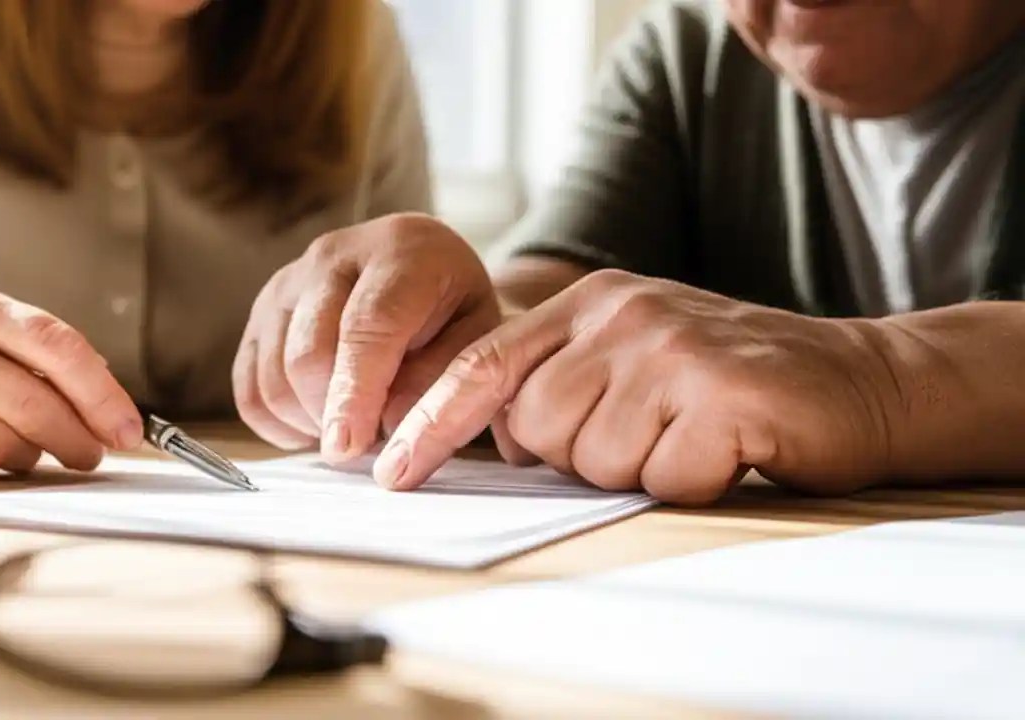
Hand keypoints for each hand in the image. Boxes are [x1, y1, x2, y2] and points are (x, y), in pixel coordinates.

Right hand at [233, 213, 500, 458]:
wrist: (422, 270)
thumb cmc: (453, 310)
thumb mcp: (477, 339)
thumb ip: (441, 381)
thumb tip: (389, 425)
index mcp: (401, 252)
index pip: (367, 327)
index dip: (355, 393)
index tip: (349, 447)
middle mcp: (334, 255)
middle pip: (308, 352)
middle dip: (330, 415)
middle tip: (365, 445)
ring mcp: (289, 280)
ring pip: (273, 372)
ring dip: (306, 420)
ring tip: (349, 427)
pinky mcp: (262, 310)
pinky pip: (248, 382)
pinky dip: (274, 419)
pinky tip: (314, 423)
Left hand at [376, 269, 902, 503]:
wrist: (853, 379)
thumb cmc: (726, 384)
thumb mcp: (631, 360)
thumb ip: (559, 381)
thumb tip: (485, 436)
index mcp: (589, 303)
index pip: (483, 365)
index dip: (429, 421)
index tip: (389, 470)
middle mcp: (620, 313)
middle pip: (535, 429)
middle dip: (582, 455)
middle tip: (650, 432)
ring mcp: (669, 346)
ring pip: (592, 459)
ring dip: (640, 469)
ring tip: (690, 434)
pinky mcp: (718, 389)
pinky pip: (660, 476)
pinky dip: (691, 480)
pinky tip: (725, 448)